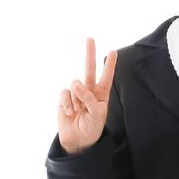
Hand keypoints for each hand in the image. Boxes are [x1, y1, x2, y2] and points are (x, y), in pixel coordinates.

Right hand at [58, 38, 117, 153]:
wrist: (77, 140)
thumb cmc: (91, 128)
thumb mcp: (97, 115)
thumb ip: (90, 98)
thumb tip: (77, 85)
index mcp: (101, 95)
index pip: (106, 77)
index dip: (109, 65)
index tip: (113, 52)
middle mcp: (89, 91)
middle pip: (90, 69)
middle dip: (90, 54)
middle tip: (90, 38)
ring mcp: (76, 93)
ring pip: (75, 84)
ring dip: (77, 99)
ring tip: (78, 111)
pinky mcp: (65, 98)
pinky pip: (65, 93)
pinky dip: (67, 103)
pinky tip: (69, 112)